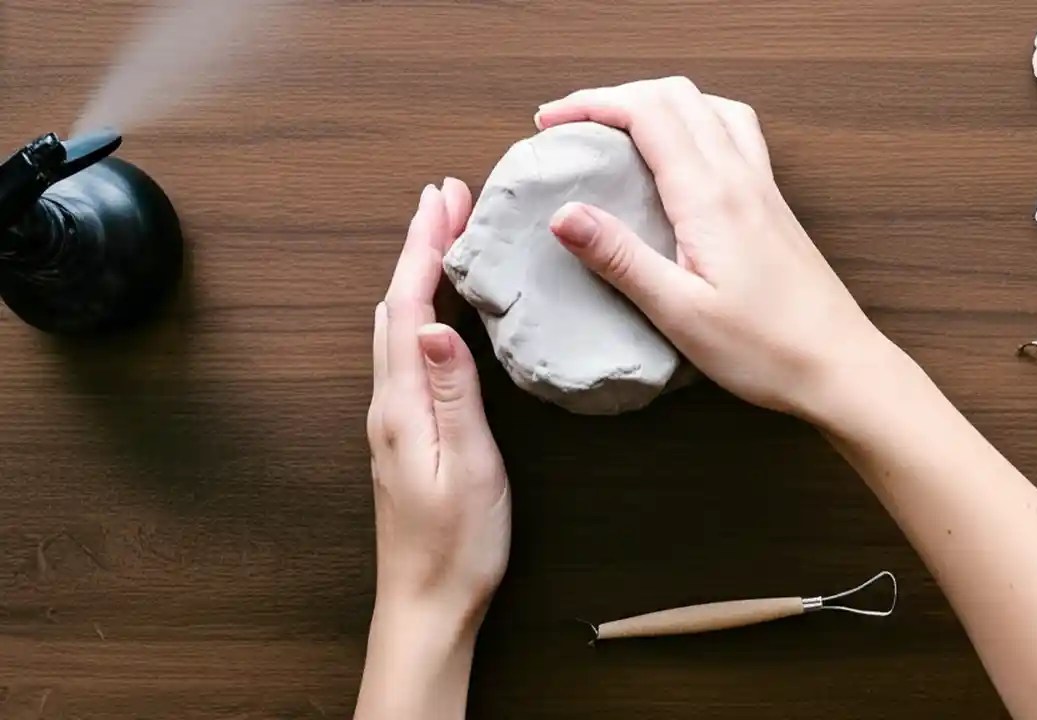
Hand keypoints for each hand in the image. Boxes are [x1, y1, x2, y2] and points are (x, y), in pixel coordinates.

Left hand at [367, 178, 510, 624]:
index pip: (408, 306)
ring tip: (440, 235)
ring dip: (416, 274)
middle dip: (418, 245)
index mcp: (402, 404)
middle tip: (446, 198)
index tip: (445, 198)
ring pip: (396, 326)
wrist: (427, 602)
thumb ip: (453, 394)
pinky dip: (418, 310)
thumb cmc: (457, 542)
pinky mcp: (404, 432)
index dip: (425, 247)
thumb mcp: (468, 465)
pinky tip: (433, 310)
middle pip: (395, 305)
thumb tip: (437, 324)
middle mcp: (388, 403)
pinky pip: (405, 352)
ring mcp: (392, 418)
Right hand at [537, 77, 886, 422]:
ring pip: (710, 106)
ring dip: (660, 101)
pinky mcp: (773, 205)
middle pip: (677, 95)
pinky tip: (684, 151)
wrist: (841, 367)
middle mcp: (740, 177)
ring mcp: (762, 187)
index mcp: (711, 197)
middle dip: (617, 95)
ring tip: (620, 126)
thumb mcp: (680, 313)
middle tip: (572, 121)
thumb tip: (563, 214)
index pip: (647, 113)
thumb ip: (621, 259)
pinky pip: (735, 132)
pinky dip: (697, 120)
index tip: (549, 121)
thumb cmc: (765, 350)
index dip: (592, 103)